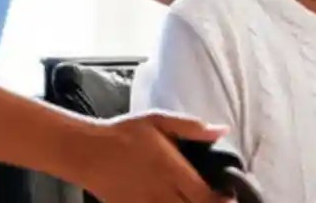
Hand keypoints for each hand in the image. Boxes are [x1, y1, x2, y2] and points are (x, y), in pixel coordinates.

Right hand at [67, 110, 233, 202]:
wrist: (87, 151)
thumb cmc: (124, 133)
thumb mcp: (158, 120)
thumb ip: (191, 127)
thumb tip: (222, 130)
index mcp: (171, 169)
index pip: (204, 196)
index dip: (220, 200)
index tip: (228, 196)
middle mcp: (161, 191)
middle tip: (214, 200)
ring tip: (192, 199)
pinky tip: (172, 201)